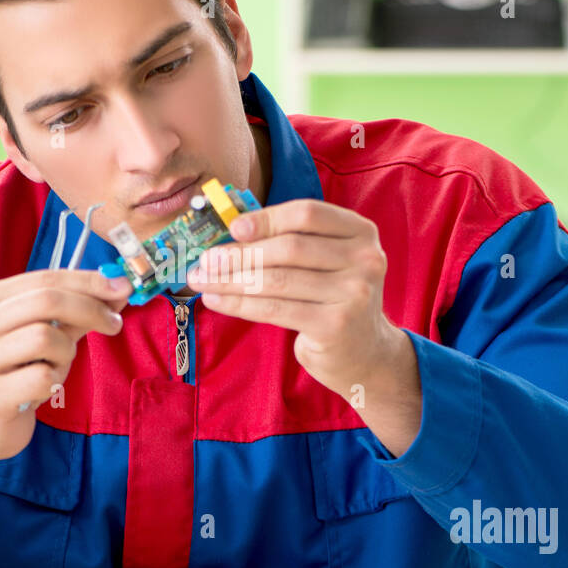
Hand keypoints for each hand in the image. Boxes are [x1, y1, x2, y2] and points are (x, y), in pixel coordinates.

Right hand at [0, 268, 129, 459]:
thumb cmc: (19, 372)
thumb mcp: (46, 334)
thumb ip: (77, 312)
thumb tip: (117, 290)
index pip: (45, 278)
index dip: (88, 282)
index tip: (121, 287)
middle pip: (47, 301)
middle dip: (90, 309)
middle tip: (114, 323)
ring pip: (45, 338)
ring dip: (66, 352)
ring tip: (56, 366)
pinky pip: (42, 378)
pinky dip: (54, 382)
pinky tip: (43, 390)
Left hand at [188, 199, 405, 403]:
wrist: (365, 353)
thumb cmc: (333, 299)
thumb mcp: (327, 262)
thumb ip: (294, 241)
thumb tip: (231, 232)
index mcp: (361, 232)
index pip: (307, 214)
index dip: (266, 219)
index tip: (234, 228)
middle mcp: (365, 259)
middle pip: (289, 248)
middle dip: (240, 254)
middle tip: (206, 260)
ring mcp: (353, 293)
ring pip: (277, 280)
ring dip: (231, 280)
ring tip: (202, 280)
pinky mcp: (334, 325)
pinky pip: (274, 309)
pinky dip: (239, 304)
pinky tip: (216, 300)